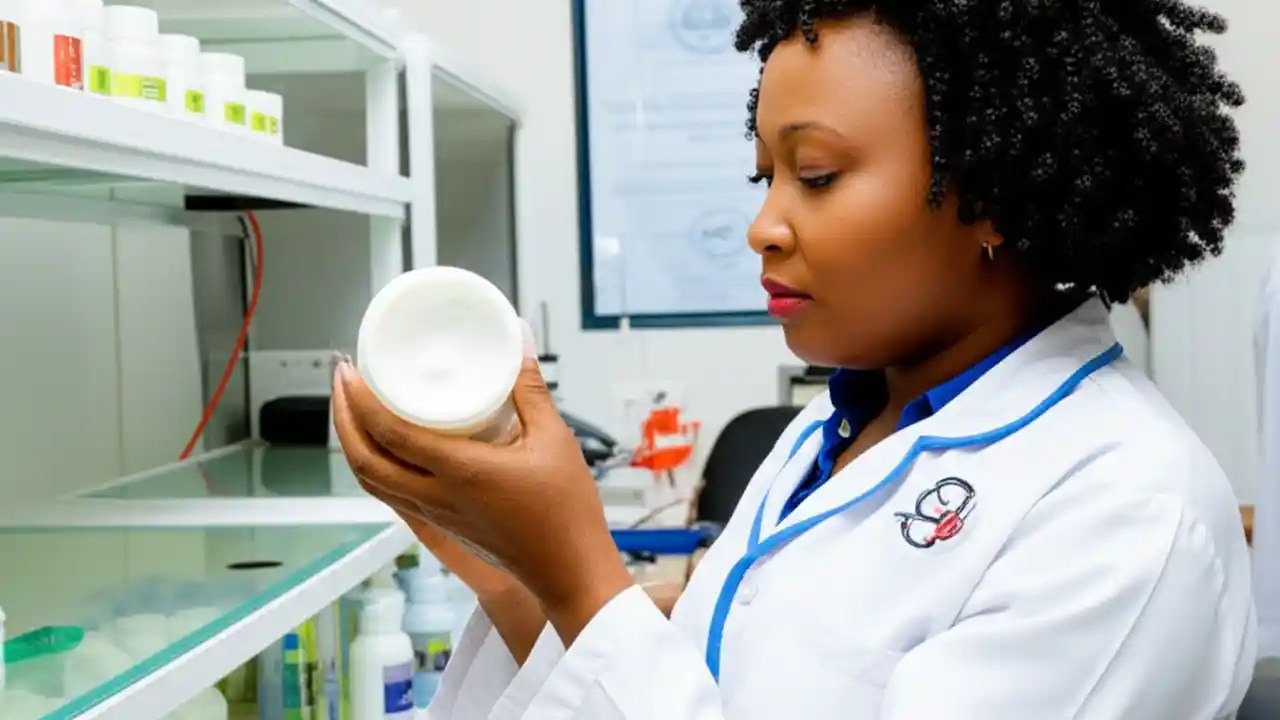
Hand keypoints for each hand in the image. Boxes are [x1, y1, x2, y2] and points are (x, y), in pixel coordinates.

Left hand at [332, 355, 633, 643]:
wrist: (568, 570)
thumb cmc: (566, 511)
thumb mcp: (554, 438)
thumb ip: (530, 389)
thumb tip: (520, 343)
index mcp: (460, 472)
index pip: (390, 434)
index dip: (360, 401)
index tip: (351, 371)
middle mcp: (438, 497)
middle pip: (365, 461)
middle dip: (343, 420)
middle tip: (343, 383)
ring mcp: (437, 515)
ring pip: (372, 483)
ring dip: (353, 446)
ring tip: (354, 411)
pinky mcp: (443, 525)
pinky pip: (392, 495)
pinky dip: (375, 469)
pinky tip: (386, 449)